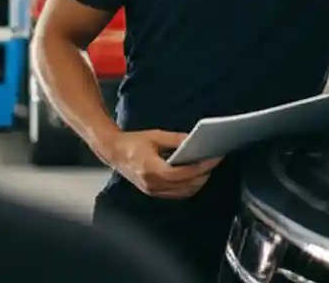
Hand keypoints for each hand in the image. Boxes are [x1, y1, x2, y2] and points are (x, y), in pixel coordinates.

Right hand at [103, 130, 222, 198]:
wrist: (114, 152)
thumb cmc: (133, 142)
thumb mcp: (155, 136)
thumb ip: (176, 139)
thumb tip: (195, 140)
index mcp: (153, 169)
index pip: (184, 173)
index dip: (202, 167)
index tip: (214, 158)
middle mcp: (153, 184)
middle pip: (186, 185)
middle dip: (203, 175)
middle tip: (214, 162)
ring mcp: (153, 190)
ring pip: (183, 192)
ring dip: (197, 182)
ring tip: (207, 168)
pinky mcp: (153, 192)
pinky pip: (176, 194)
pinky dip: (188, 187)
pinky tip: (195, 176)